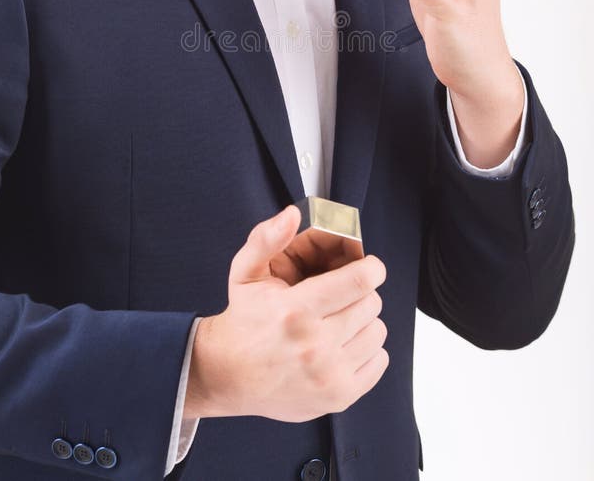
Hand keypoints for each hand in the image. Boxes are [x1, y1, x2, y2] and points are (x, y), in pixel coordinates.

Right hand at [184, 205, 388, 422]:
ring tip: (338, 319)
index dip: (371, 267)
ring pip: (378, 331)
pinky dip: (367, 348)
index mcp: (296, 311)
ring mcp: (329, 374)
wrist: (230, 375)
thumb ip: (267, 238)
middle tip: (340, 294)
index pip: (360, 281)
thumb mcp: (246, 272)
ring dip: (363, 320)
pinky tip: (342, 343)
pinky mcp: (340, 396)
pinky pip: (379, 360)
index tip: (367, 266)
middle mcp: (315, 345)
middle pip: (371, 303)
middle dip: (360, 292)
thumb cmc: (244, 320)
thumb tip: (292, 214)